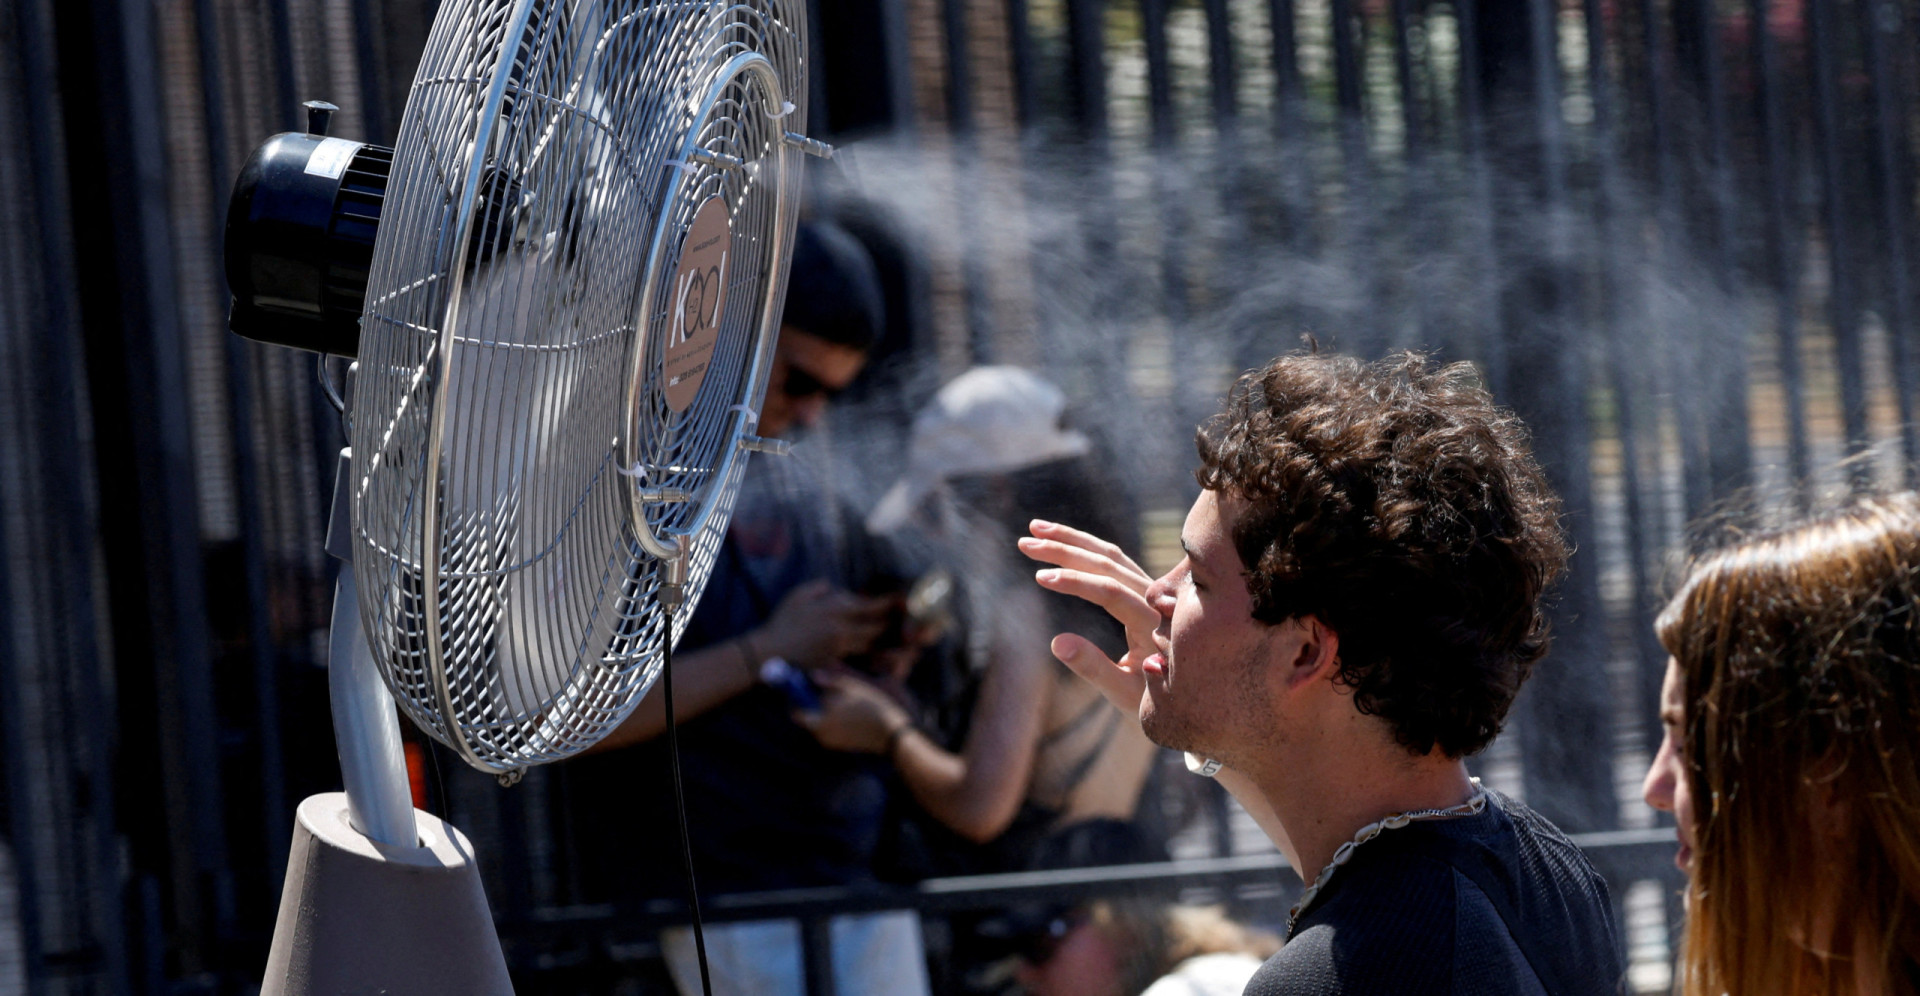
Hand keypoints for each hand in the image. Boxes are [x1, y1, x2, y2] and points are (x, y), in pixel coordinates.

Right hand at [753, 579, 893, 667]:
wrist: (770, 651)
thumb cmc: (782, 621)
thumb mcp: (799, 595)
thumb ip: (822, 588)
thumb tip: (838, 590)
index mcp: (834, 608)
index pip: (870, 605)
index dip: (888, 603)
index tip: (900, 600)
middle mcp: (841, 628)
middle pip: (876, 626)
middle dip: (890, 622)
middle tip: (903, 618)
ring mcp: (840, 646)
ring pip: (870, 641)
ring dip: (882, 637)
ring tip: (894, 633)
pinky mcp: (837, 660)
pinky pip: (859, 653)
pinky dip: (869, 650)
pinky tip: (875, 647)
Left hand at [796, 669, 913, 753]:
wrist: (889, 732)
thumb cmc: (870, 706)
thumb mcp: (850, 688)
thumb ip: (828, 682)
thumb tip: (813, 676)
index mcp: (820, 721)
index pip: (797, 713)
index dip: (798, 700)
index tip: (802, 690)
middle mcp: (822, 735)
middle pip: (810, 717)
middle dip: (814, 705)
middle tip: (826, 694)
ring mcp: (831, 742)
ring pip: (821, 723)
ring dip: (826, 713)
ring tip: (845, 703)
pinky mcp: (841, 745)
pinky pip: (831, 730)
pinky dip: (835, 721)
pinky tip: (852, 714)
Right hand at [1015, 519, 1159, 716]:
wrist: (1187, 693)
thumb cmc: (1153, 698)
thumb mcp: (1123, 692)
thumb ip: (1093, 667)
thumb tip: (1056, 642)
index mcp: (1153, 625)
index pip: (1111, 592)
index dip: (1075, 582)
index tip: (1041, 576)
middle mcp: (1156, 600)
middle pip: (1109, 563)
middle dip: (1065, 549)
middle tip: (1026, 542)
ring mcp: (1152, 590)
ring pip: (1110, 555)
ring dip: (1073, 540)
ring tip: (1035, 528)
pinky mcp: (1144, 588)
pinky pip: (1115, 560)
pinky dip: (1086, 547)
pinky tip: (1061, 540)